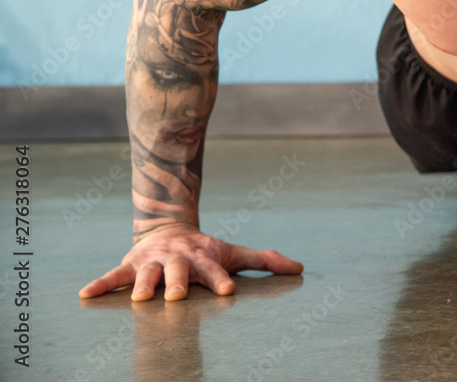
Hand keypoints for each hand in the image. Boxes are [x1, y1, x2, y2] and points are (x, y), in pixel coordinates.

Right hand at [79, 223, 303, 300]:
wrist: (169, 228)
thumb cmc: (206, 249)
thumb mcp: (234, 253)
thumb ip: (265, 260)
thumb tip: (300, 268)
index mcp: (204, 260)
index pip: (215, 271)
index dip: (221, 280)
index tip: (227, 292)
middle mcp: (178, 260)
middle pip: (179, 272)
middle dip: (178, 282)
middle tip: (177, 296)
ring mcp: (154, 262)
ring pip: (147, 274)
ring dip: (144, 284)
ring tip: (141, 299)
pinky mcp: (131, 266)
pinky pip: (114, 276)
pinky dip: (101, 284)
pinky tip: (86, 294)